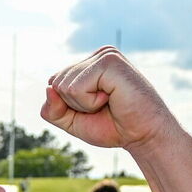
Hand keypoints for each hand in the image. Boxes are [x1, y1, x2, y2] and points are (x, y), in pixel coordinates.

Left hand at [41, 47, 174, 151]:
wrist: (144, 136)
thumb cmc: (112, 127)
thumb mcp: (72, 121)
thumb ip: (52, 109)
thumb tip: (48, 88)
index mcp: (89, 64)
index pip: (53, 83)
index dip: (67, 105)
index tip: (94, 108)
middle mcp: (97, 56)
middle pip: (56, 83)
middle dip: (74, 105)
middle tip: (103, 107)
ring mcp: (104, 56)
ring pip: (63, 86)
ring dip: (83, 104)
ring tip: (109, 102)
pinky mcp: (109, 61)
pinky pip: (76, 88)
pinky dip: (89, 102)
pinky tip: (112, 98)